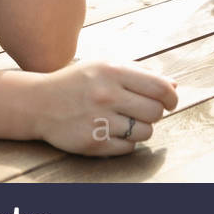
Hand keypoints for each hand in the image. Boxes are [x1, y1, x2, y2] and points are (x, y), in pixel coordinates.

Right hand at [31, 61, 177, 156]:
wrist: (40, 102)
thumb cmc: (79, 82)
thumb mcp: (105, 66)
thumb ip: (140, 73)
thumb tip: (173, 86)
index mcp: (113, 72)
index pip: (160, 88)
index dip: (171, 97)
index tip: (169, 101)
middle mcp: (106, 95)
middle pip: (155, 112)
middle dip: (155, 113)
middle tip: (142, 110)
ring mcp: (99, 121)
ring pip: (145, 132)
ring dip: (141, 128)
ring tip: (126, 121)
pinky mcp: (93, 143)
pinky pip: (129, 148)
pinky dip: (127, 142)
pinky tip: (113, 131)